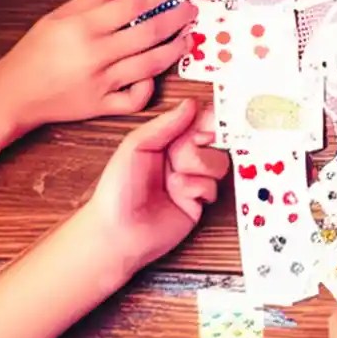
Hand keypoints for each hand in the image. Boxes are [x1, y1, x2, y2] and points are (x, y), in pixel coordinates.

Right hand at [0, 0, 196, 131]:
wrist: (14, 94)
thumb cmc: (35, 52)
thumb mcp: (59, 16)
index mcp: (83, 28)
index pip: (132, 5)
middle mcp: (95, 55)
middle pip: (148, 33)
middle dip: (176, 18)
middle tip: (190, 9)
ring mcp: (101, 83)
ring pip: (150, 65)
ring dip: (174, 49)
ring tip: (186, 36)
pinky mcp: (102, 106)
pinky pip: (135, 99)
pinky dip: (149, 87)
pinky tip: (155, 73)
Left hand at [84, 98, 229, 271]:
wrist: (118, 233)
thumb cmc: (118, 190)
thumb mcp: (136, 146)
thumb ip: (165, 124)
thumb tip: (191, 104)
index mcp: (167, 139)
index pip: (198, 120)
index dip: (209, 118)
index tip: (215, 117)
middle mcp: (182, 157)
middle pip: (214, 140)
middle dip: (199, 146)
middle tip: (181, 155)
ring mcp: (193, 178)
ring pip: (218, 162)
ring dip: (197, 168)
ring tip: (174, 179)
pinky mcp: (200, 201)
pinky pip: (213, 186)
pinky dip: (195, 189)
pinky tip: (177, 195)